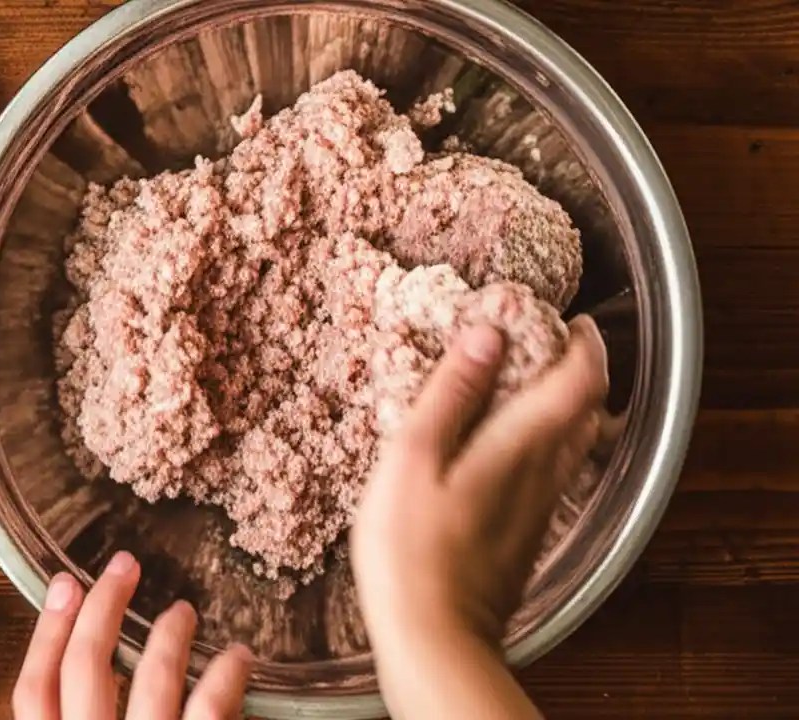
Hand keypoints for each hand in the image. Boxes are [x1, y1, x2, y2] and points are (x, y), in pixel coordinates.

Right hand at [12, 551, 254, 719]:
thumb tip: (86, 683)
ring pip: (153, 681)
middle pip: (85, 668)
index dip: (45, 633)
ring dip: (170, 636)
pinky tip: (239, 658)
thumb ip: (78, 718)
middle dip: (103, 608)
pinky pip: (210, 711)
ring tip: (184, 612)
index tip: (64, 584)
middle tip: (125, 565)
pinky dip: (226, 678)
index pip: (32, 689)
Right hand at [352, 316, 607, 717]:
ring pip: (572, 443)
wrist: (434, 638)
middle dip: (573, 367)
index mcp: (522, 445)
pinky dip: (541, 443)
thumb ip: (451, 392)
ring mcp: (539, 508)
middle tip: (543, 341)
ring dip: (561, 406)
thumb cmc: (411, 549)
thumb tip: (487, 333)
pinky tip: (504, 448)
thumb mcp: (413, 456)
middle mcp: (545, 473)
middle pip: (585, 409)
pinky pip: (550, 473)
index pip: (581, 379)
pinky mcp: (525, 535)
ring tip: (525, 385)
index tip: (566, 317)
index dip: (582, 341)